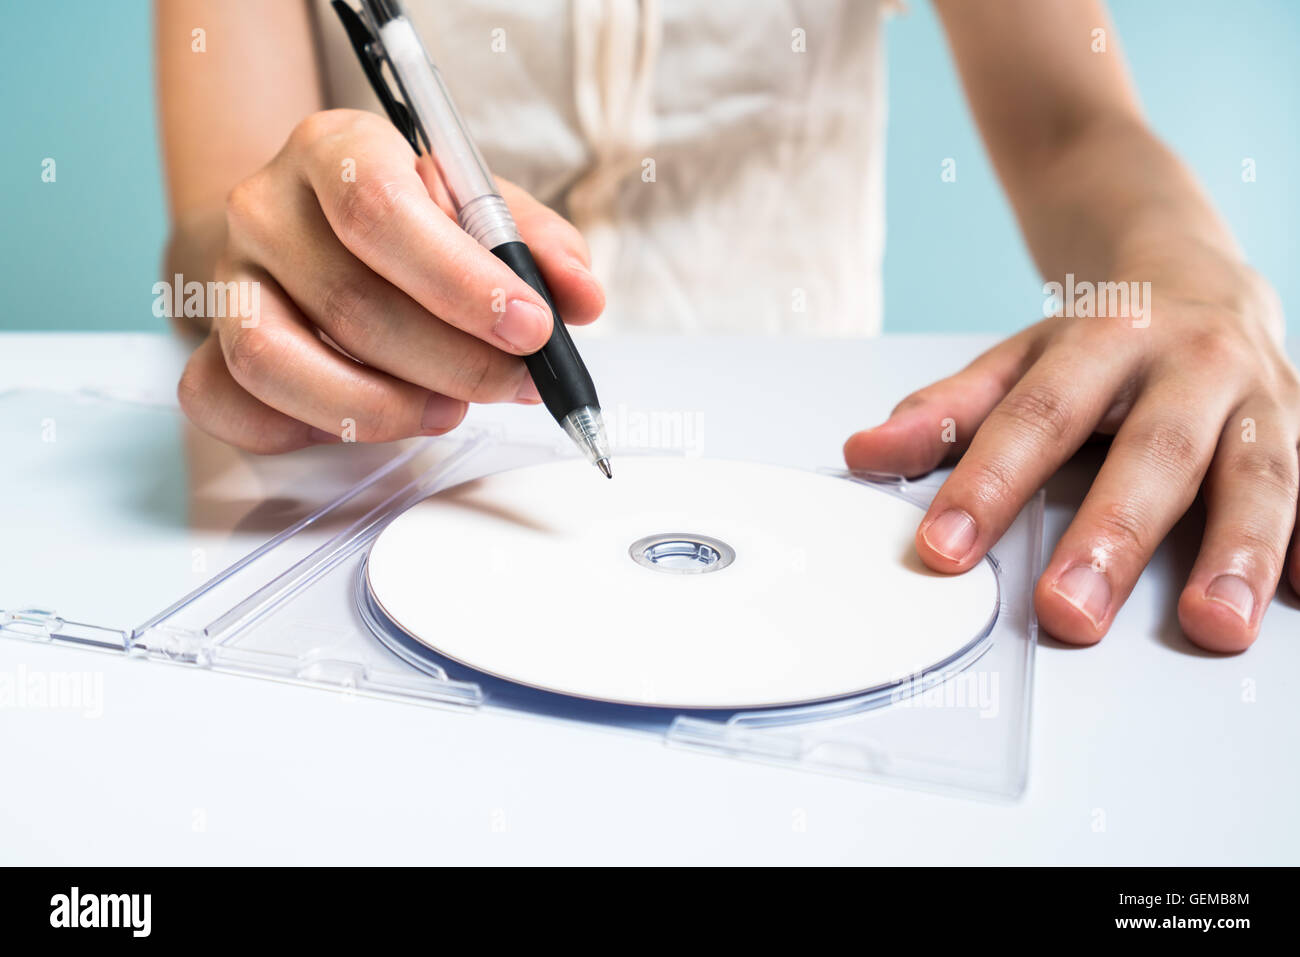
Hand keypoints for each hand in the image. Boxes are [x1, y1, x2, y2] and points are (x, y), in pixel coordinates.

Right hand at [177, 109, 602, 451]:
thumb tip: (581, 296)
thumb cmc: (404, 220)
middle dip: (453, 362)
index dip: (462, 282)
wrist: (304, 223)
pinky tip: (368, 420)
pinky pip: (226, 406)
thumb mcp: (477, 206)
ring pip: (276, 363)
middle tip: (515, 384)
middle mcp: (263, 208)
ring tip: (447, 410)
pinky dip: (302, 431)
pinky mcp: (203, 349)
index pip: (381, 211)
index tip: (532, 329)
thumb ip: (535, 243)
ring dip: (378, 408)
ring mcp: (224, 282)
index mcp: (334, 149)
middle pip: (348, 301)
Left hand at [844, 251, 1298, 651]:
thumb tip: (864, 454)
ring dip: (1239, 554)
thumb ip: (947, 413)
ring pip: (1259, 475)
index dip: (987, 484)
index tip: (943, 548)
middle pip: (1153, 453)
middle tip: (1067, 612)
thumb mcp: (1017, 359)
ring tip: (1212, 626)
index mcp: (1107, 339)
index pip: (1037, 418)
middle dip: (1111, 538)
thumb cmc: (1101, 336)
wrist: (1196, 274)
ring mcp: (1265, 399)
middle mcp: (1193, 364)